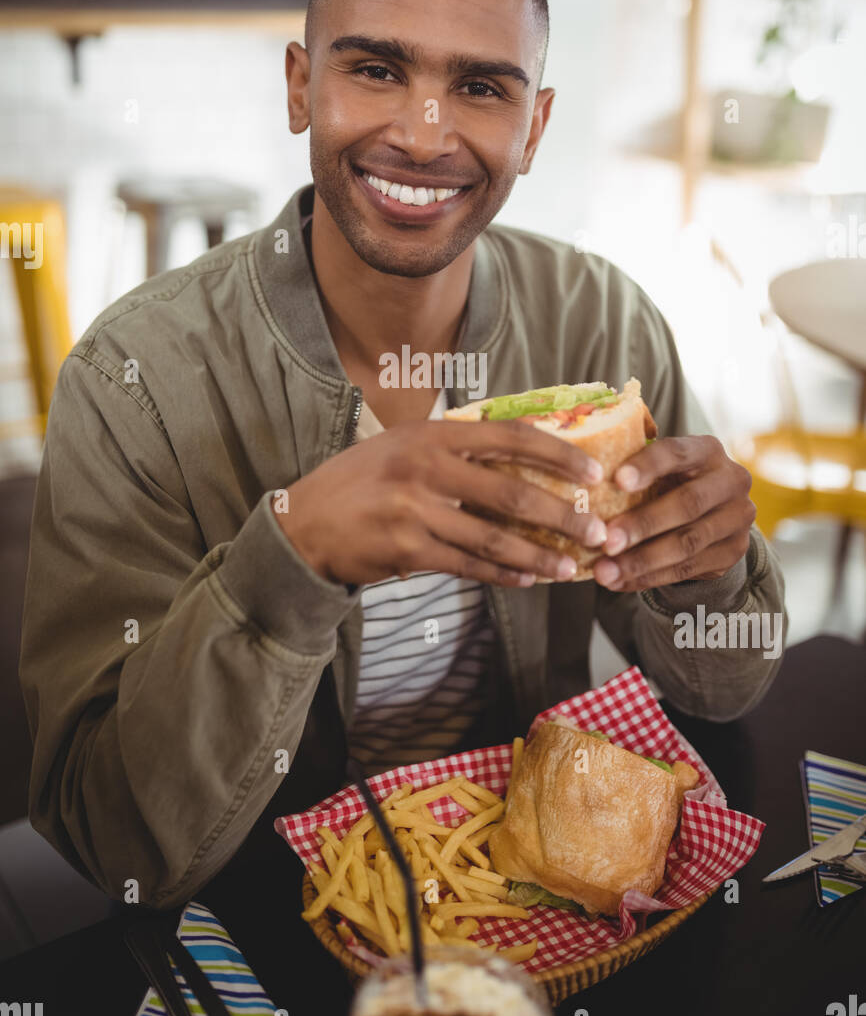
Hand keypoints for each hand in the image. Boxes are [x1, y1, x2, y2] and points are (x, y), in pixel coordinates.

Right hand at [273, 418, 608, 588]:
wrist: (303, 523)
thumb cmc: (360, 481)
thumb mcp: (403, 445)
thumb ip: (454, 447)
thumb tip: (521, 454)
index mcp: (432, 434)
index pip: (510, 437)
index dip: (558, 455)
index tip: (593, 473)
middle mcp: (425, 469)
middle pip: (512, 493)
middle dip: (563, 516)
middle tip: (598, 532)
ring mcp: (415, 511)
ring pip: (494, 539)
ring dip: (539, 556)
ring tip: (569, 567)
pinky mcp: (407, 550)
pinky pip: (468, 566)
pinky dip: (502, 575)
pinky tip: (526, 581)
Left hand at [591, 435, 755, 592]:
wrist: (712, 513)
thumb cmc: (669, 482)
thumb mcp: (660, 468)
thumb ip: (633, 469)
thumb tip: (579, 476)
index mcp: (707, 450)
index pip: (677, 453)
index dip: (647, 466)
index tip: (616, 480)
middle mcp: (731, 480)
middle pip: (687, 503)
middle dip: (643, 524)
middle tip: (606, 541)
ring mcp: (737, 518)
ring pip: (687, 543)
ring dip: (641, 561)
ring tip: (605, 571)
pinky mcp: (734, 551)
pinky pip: (687, 569)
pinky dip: (648, 578)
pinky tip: (619, 581)